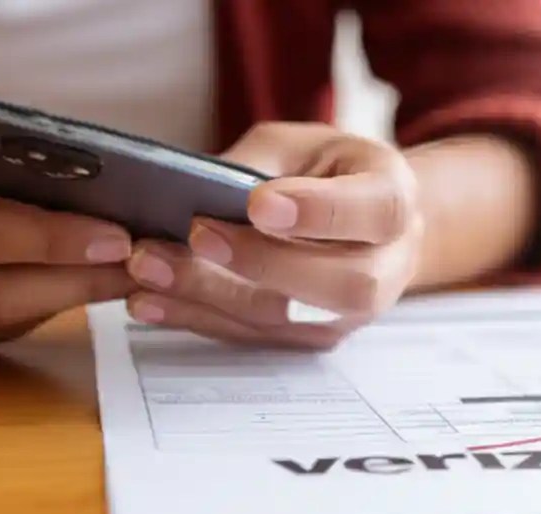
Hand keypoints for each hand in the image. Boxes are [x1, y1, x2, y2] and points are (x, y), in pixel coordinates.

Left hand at [124, 122, 426, 348]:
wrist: (358, 225)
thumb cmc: (325, 173)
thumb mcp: (300, 145)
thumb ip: (259, 165)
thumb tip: (189, 190)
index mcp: (394, 201)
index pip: (375, 211)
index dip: (318, 211)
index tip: (258, 203)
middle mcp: (385, 268)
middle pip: (340, 284)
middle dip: (261, 263)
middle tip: (194, 233)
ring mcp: (348, 315)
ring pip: (289, 319)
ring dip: (211, 296)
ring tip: (148, 267)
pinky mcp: (307, 340)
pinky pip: (251, 336)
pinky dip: (194, 317)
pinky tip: (147, 300)